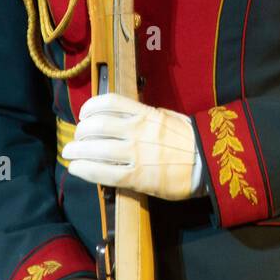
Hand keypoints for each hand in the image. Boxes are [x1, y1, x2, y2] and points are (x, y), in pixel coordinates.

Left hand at [64, 93, 202, 200]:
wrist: (208, 162)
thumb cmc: (190, 140)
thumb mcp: (167, 118)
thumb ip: (145, 117)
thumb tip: (123, 118)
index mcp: (146, 114)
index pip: (109, 103)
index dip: (90, 108)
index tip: (84, 115)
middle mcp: (137, 131)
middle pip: (96, 126)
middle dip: (80, 132)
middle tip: (76, 138)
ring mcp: (136, 154)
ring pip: (96, 149)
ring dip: (77, 151)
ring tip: (71, 153)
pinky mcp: (137, 177)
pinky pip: (104, 173)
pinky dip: (85, 170)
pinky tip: (77, 169)